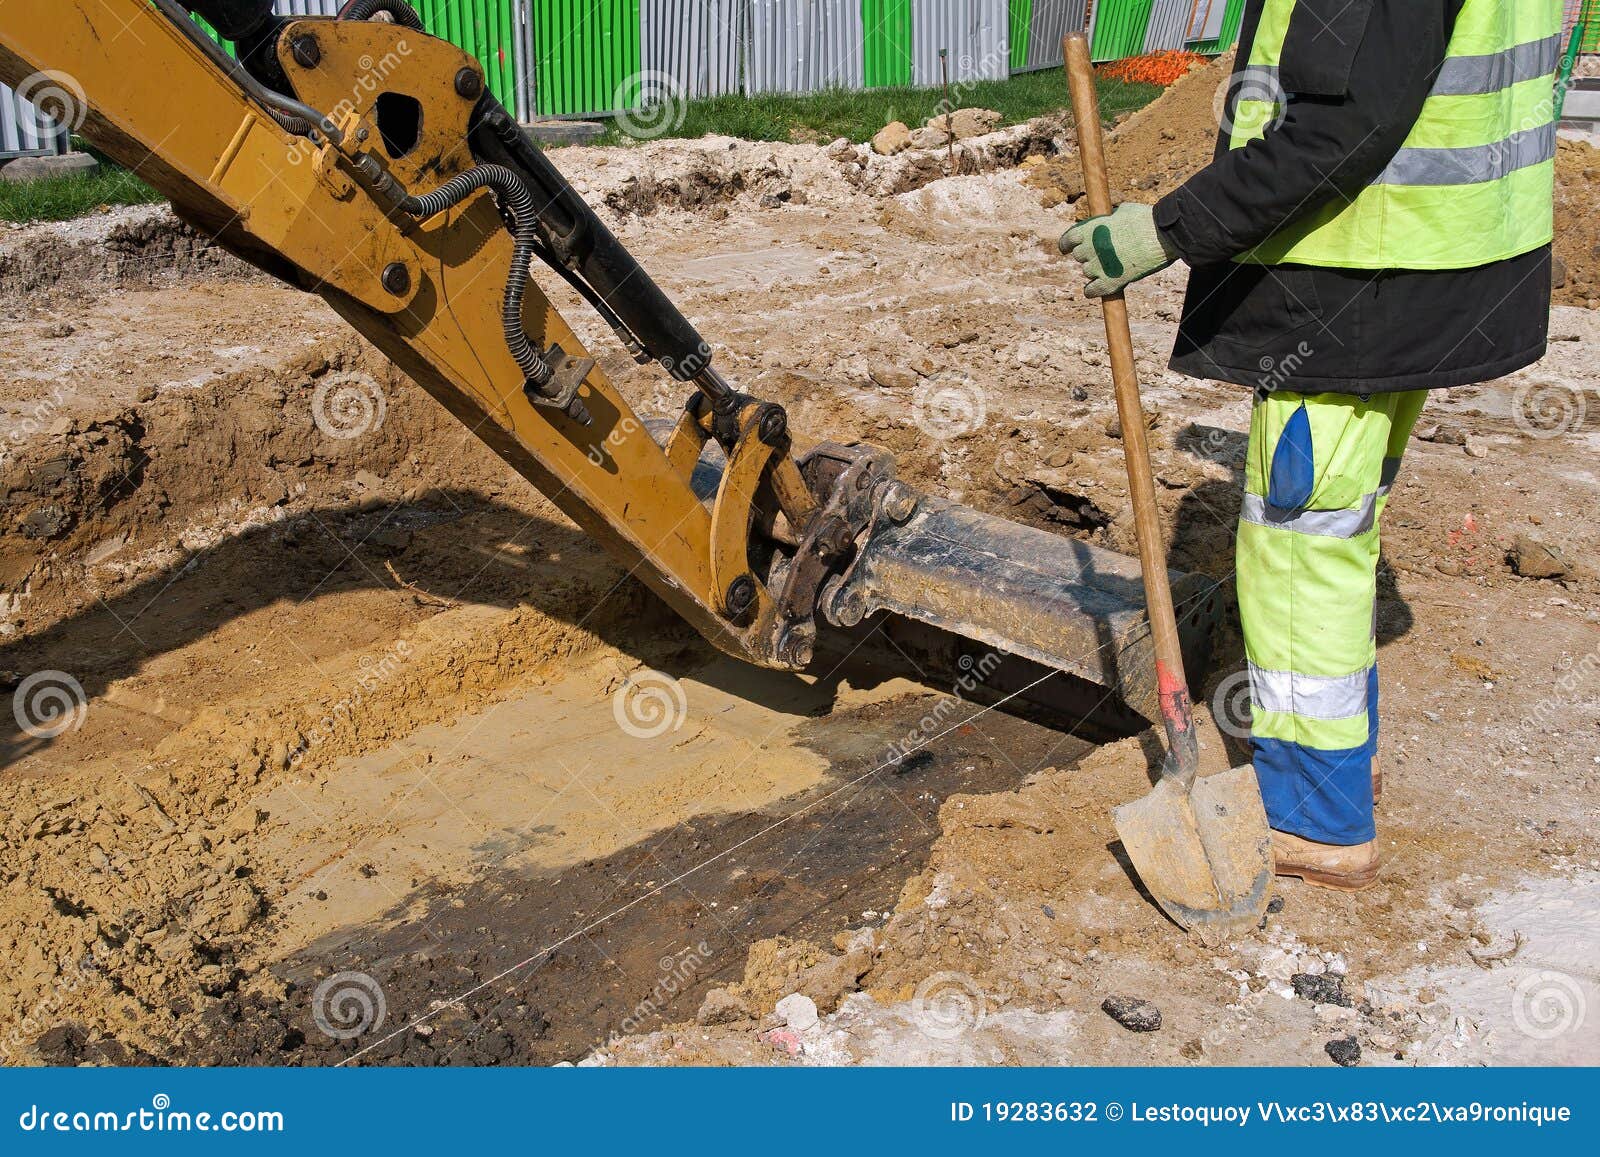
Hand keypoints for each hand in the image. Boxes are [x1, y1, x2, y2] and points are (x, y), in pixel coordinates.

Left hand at [1058, 202, 1178, 297]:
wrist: (1162, 236)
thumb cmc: (1145, 220)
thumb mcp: (1122, 211)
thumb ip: (1108, 219)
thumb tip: (1107, 221)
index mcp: (1089, 229)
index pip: (1067, 241)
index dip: (1066, 246)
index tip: (1067, 249)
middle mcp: (1089, 249)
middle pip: (1079, 257)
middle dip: (1089, 255)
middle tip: (1106, 254)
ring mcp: (1098, 267)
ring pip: (1087, 272)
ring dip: (1096, 270)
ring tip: (1114, 265)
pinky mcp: (1109, 282)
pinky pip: (1091, 291)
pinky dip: (1093, 290)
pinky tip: (1098, 288)